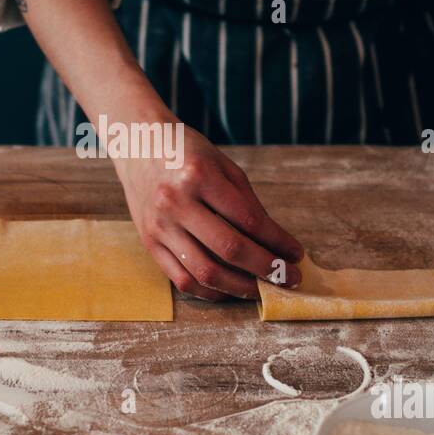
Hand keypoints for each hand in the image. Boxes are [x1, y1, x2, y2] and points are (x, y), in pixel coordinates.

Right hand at [116, 125, 303, 300]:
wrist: (137, 144)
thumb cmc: (186, 151)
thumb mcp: (222, 164)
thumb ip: (247, 202)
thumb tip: (273, 243)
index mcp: (199, 176)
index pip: (249, 220)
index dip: (277, 242)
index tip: (295, 254)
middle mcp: (176, 202)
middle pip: (230, 248)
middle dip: (266, 268)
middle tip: (289, 277)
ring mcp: (159, 225)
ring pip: (205, 272)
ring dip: (240, 287)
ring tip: (261, 289)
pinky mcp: (149, 242)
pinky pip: (181, 279)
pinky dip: (209, 291)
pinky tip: (229, 289)